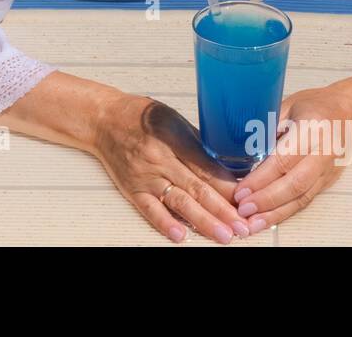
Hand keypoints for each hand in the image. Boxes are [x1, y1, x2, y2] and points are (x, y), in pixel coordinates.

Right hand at [92, 93, 252, 243]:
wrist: (103, 120)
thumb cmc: (140, 116)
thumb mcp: (175, 120)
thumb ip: (199, 145)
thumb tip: (228, 168)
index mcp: (174, 139)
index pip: (207, 167)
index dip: (229, 186)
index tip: (248, 200)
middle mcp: (160, 159)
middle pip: (197, 188)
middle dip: (223, 210)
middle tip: (243, 226)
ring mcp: (145, 176)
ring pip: (178, 201)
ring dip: (203, 221)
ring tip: (223, 235)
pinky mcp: (132, 188)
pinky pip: (149, 208)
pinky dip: (164, 222)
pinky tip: (180, 235)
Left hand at [231, 86, 351, 231]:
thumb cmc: (316, 104)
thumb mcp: (287, 104)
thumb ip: (266, 125)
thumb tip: (236, 146)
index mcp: (313, 129)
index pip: (284, 159)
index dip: (261, 178)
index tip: (240, 190)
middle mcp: (323, 153)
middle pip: (295, 183)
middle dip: (266, 200)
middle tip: (242, 209)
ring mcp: (327, 170)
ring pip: (302, 197)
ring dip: (275, 213)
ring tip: (251, 224)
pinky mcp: (326, 182)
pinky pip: (305, 200)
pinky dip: (284, 212)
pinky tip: (266, 220)